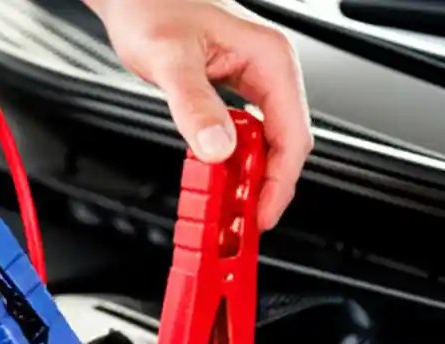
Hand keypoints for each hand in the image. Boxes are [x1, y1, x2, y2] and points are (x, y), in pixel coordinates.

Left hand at [89, 0, 312, 228]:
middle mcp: (267, 71)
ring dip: (249, 177)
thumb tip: (217, 147)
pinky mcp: (232, 92)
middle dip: (266, 186)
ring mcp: (252, 82)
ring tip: (229, 206)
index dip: (281, 182)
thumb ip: (194, 104)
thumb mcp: (170, 59)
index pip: (293, 134)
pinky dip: (233, 162)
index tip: (263, 214)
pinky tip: (217, 177)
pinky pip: (244, 136)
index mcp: (270, 59)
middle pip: (283, 145)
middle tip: (243, 221)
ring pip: (265, 143)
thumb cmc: (152, 6)